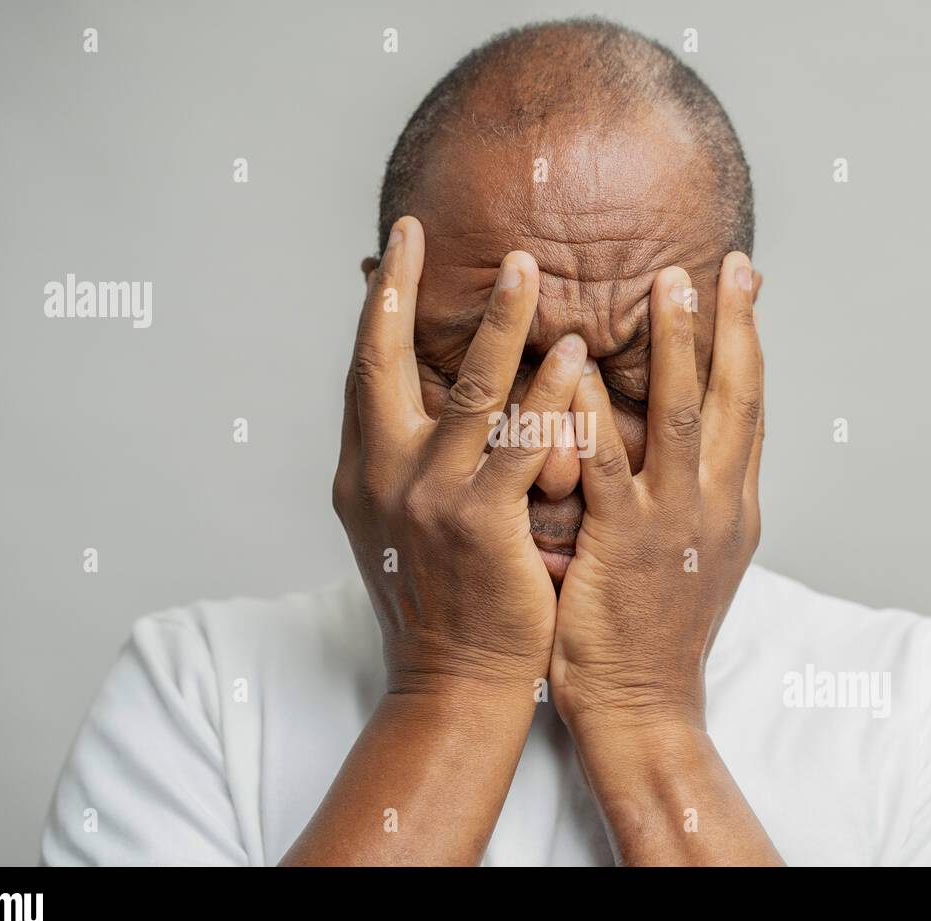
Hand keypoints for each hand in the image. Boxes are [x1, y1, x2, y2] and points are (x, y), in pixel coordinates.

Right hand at [334, 216, 588, 699]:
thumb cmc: (436, 600)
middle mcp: (381, 477)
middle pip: (385, 363)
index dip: (377, 308)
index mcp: (359, 472)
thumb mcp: (395, 524)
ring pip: (465, 393)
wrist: (454, 681)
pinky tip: (571, 355)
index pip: (363, 372)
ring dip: (497, 325)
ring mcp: (428, 500)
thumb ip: (400, 460)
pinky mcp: (481, 525)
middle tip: (421, 229)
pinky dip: (548, 396)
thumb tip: (413, 401)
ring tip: (524, 269)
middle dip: (404, 292)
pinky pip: (521, 446)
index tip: (392, 252)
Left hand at [550, 252, 763, 733]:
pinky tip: (579, 365)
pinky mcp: (628, 543)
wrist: (645, 706)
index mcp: (736, 504)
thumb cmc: (657, 631)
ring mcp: (677, 521)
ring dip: (680, 345)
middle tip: (728, 262)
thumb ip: (695, 493)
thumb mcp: (696, 554)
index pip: (750, 407)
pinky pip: (610, 464)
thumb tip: (687, 442)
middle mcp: (719, 503)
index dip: (750, 342)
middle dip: (734, 324)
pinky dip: (596, 412)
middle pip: (737, 396)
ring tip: (671, 284)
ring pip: (686, 415)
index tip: (746, 285)